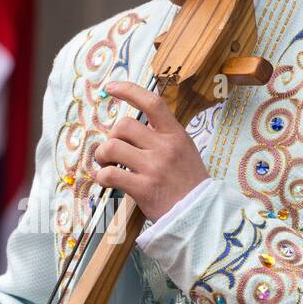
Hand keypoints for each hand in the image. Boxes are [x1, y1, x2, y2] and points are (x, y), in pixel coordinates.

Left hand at [92, 81, 208, 221]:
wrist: (200, 215)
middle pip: (123, 125)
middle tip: (112, 151)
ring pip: (112, 147)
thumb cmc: (187, 183)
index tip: (110, 88)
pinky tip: (107, 181)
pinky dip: (102, 177)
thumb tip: (129, 127)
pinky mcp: (143, 188)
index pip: (152, 103)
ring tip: (106, 165)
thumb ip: (161, 136)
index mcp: (176, 135)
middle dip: (111, 136)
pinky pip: (109, 174)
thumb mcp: (183, 150)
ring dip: (102, 155)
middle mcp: (165, 147)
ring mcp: (154, 168)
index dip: (129, 91)